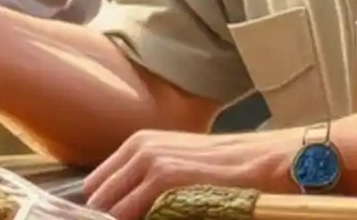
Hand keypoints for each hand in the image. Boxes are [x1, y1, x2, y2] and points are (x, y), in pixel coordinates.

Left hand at [83, 129, 299, 219]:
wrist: (261, 162)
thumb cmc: (222, 168)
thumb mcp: (176, 162)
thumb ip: (145, 180)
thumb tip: (118, 206)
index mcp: (138, 144)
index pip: (96, 184)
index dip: (101, 207)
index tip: (107, 219)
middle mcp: (139, 149)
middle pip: (98, 197)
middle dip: (105, 215)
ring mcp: (150, 163)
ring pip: (110, 207)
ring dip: (118, 218)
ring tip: (144, 217)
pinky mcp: (163, 180)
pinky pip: (129, 213)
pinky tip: (155, 218)